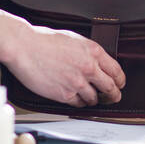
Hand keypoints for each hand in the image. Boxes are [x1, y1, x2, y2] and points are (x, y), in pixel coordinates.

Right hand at [4, 17, 125, 106]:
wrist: (24, 47)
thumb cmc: (43, 40)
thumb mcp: (74, 39)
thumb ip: (87, 52)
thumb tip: (95, 62)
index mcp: (93, 51)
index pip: (116, 71)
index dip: (120, 80)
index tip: (120, 84)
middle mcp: (88, 68)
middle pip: (110, 88)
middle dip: (113, 95)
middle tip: (113, 98)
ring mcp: (77, 83)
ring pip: (94, 98)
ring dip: (93, 99)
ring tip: (90, 98)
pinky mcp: (64, 94)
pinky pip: (78, 104)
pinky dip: (78, 103)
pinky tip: (75, 99)